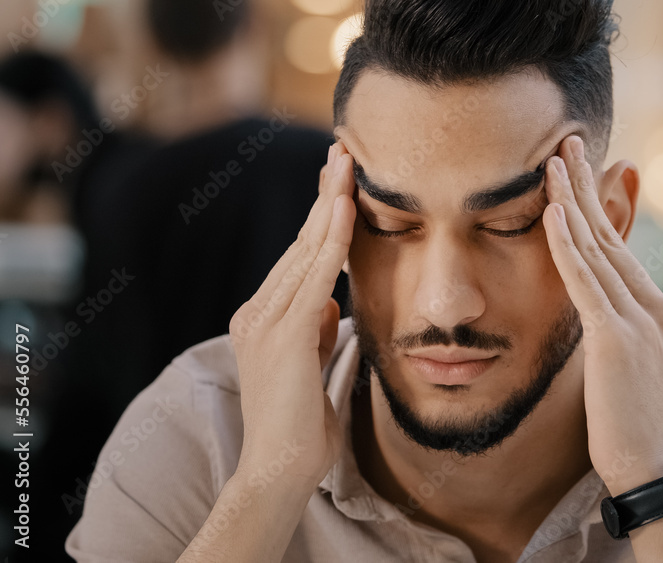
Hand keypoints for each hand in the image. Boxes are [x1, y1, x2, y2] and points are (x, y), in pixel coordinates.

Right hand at [228, 142, 355, 488]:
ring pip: (305, 251)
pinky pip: (312, 277)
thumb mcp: (311, 363)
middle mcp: (257, 312)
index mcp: (263, 318)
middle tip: (344, 151)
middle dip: (325, 196)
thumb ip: (315, 329)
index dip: (322, 218)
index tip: (340, 181)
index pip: (300, 257)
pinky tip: (344, 208)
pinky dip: (330, 240)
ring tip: (347, 164)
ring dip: (329, 204)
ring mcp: (265, 322)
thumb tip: (330, 300)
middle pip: (300, 243)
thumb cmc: (301, 426)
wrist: (280, 469)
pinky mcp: (281, 335)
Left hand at [541, 136, 662, 495]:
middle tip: (566, 142)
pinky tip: (553, 211)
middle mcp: (654, 305)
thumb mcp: (625, 365)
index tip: (574, 171)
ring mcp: (639, 320)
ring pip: (598, 248)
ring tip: (553, 159)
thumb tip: (591, 310)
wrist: (650, 467)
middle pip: (610, 234)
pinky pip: (586, 282)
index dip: (594, 206)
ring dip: (573, 200)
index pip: (618, 247)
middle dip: (585, 185)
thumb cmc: (629, 423)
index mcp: (656, 309)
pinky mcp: (617, 339)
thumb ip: (612, 328)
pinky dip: (567, 245)